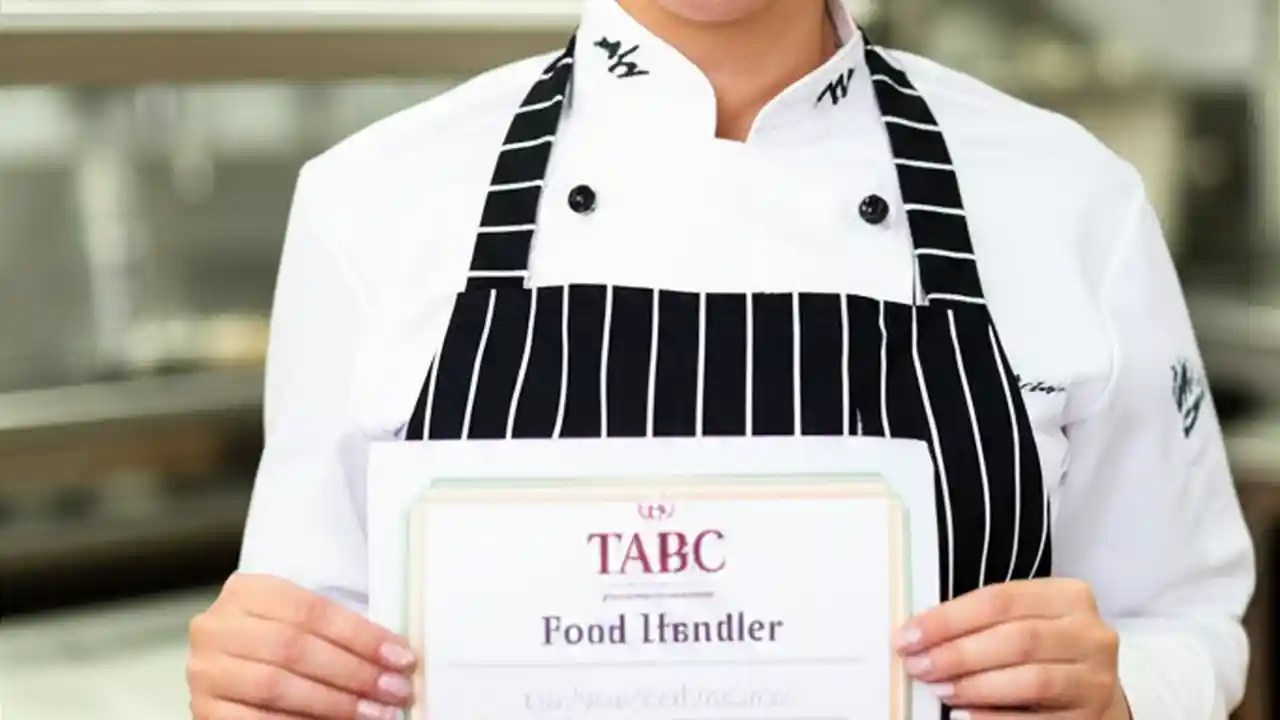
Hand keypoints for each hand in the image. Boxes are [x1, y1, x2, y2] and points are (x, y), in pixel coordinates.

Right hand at [188, 573, 417, 719]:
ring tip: (374, 713)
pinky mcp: (203, 710)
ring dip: (333, 704)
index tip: (401, 657)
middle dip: (352, 672)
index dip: (361, 636)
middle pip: (294, 648)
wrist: (236, 659)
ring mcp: (205, 670)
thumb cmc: (283, 637)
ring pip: (276, 686)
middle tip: (394, 689)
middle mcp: (217, 627)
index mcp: (247, 591)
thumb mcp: (303, 620)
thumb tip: (394, 661)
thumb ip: (338, 633)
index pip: (312, 610)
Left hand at [894, 579, 1129, 719]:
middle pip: (1016, 639)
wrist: (1092, 691)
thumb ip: (983, 620)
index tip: (908, 636)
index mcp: (1068, 596)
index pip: (999, 599)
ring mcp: (1096, 678)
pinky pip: (1039, 719)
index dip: (948, 618)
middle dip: (957, 654)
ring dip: (976, 686)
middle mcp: (1090, 634)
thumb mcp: (1024, 620)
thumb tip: (918, 635)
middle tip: (918, 666)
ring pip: (1031, 679)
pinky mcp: (1092, 715)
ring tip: (940, 690)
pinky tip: (966, 715)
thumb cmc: (1044, 649)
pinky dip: (997, 717)